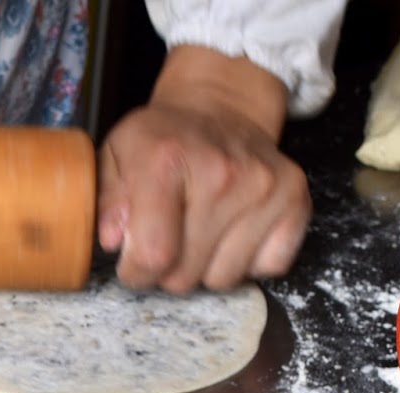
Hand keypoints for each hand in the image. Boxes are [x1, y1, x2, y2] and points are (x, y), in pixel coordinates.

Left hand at [96, 46, 309, 292]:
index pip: (153, 254)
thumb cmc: (163, 139)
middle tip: (168, 241)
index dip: (136, 271)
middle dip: (168, 271)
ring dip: (207, 267)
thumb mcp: (116, 156)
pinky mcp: (295, 198)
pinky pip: (268, 267)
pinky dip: (249, 261)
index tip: (134, 261)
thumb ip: (104, 202)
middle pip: (186, 275)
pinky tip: (233, 231)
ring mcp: (263, 185)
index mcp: (166, 160)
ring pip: (225, 279)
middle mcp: (221, 172)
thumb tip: (113, 240)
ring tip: (200, 232)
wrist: (221, 106)